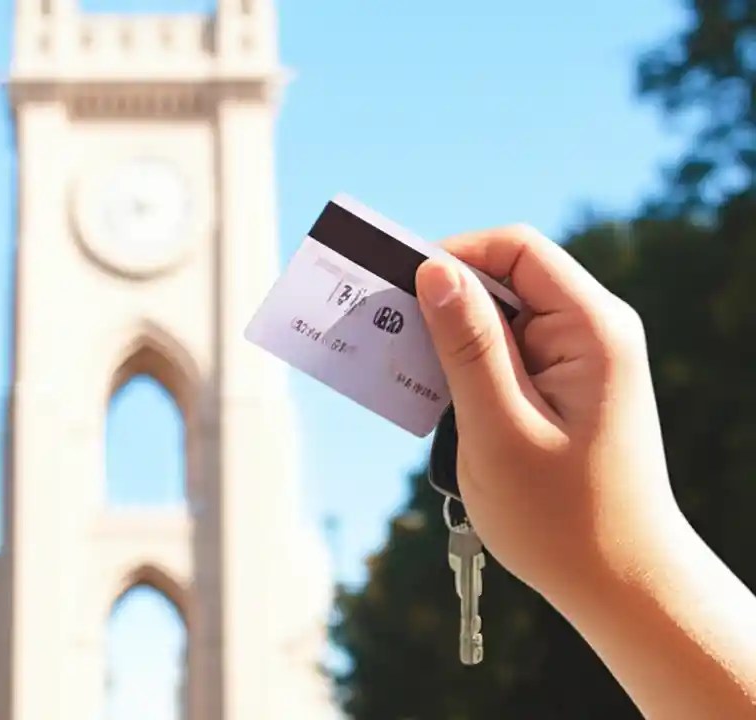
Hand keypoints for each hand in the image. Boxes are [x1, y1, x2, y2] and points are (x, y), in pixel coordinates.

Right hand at [414, 225, 671, 598]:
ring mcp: (579, 360)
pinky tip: (437, 404)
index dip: (452, 256)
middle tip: (385, 334)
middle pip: (503, 279)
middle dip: (440, 301)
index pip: (515, 249)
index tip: (396, 292)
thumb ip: (469, 346)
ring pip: (498, 319)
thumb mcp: (500, 428)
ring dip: (448, 342)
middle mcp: (592, 332)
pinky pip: (504, 355)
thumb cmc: (564, 518)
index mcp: (592, 330)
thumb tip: (434, 272)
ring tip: (408, 380)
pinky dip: (464, 370)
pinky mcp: (563, 388)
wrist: (618, 584)